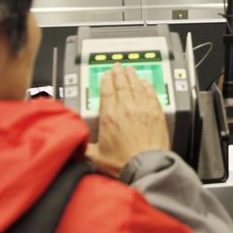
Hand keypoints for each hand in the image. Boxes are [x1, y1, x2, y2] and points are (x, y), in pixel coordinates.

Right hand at [86, 63, 169, 177]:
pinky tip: (145, 83)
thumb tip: (77, 146)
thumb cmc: (124, 163)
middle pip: (122, 84)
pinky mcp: (156, 113)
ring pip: (136, 86)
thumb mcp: (96, 156)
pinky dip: (147, 86)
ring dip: (132, 76)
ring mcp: (142, 109)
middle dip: (118, 73)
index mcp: (109, 117)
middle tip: (117, 67)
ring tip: (129, 70)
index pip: (107, 91)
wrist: (146, 166)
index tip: (106, 75)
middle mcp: (126, 109)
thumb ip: (85, 148)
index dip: (106, 81)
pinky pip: (151, 93)